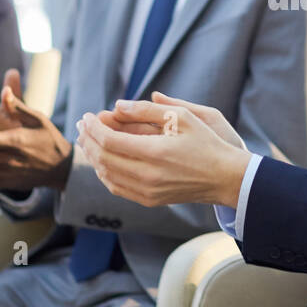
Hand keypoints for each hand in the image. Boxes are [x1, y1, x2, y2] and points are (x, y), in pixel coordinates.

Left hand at [75, 98, 248, 207]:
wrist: (224, 178)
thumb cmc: (206, 143)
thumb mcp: (183, 116)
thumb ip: (148, 109)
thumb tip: (118, 105)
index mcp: (156, 152)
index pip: (109, 140)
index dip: (93, 127)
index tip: (87, 116)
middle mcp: (148, 176)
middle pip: (103, 158)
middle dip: (88, 140)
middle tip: (82, 125)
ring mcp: (147, 191)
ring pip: (107, 175)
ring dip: (93, 156)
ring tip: (87, 140)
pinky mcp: (149, 201)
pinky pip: (117, 187)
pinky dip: (104, 172)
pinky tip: (102, 160)